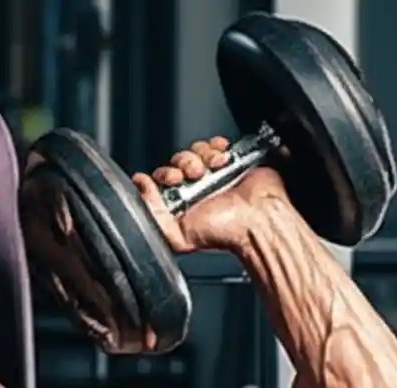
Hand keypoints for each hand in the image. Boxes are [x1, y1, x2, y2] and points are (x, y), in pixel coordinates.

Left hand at [131, 136, 289, 252]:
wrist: (257, 220)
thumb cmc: (224, 232)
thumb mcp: (178, 236)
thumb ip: (153, 216)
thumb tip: (139, 188)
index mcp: (182, 202)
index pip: (162, 179)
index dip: (163, 174)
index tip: (172, 178)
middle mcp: (197, 187)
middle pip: (178, 160)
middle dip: (183, 163)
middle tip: (192, 175)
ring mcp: (215, 172)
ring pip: (195, 150)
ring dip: (201, 155)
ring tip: (213, 168)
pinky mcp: (233, 160)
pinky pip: (216, 143)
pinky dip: (217, 145)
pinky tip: (222, 157)